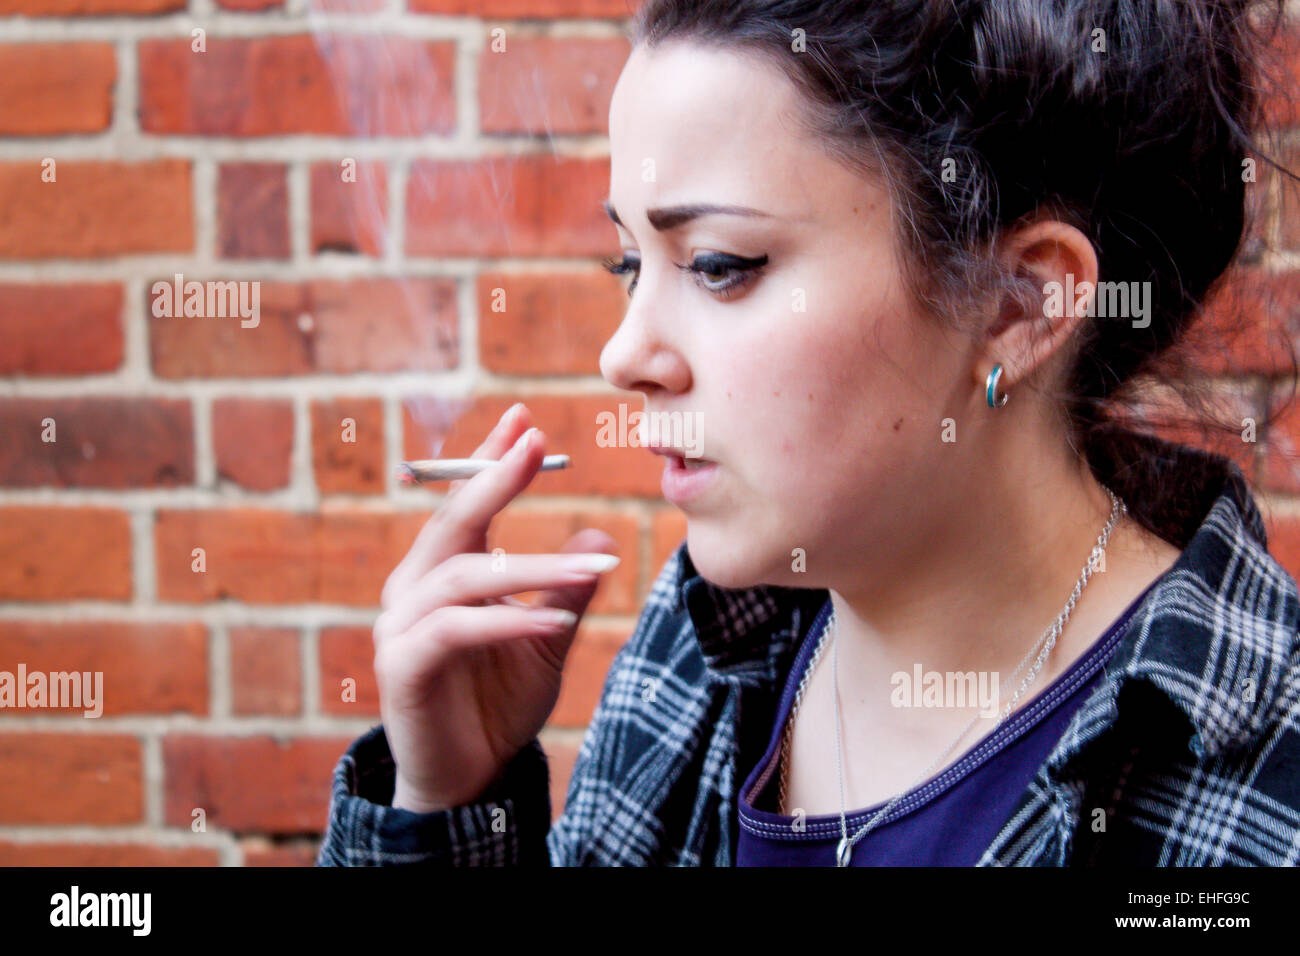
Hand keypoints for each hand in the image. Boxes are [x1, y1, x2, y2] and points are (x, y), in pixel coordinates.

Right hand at [372, 403, 618, 811]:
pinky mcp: (403, 667)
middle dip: (494, 480)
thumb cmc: (497, 704)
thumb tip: (601, 540)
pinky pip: (456, 630)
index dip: (490, 461)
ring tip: (594, 572)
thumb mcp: (546, 642)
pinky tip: (552, 619)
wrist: (466, 780)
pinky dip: (507, 620)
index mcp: (442, 574)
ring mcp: (401, 627)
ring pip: (467, 577)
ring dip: (533, 569)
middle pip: (453, 523)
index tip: (525, 420)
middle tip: (536, 444)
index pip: (464, 505)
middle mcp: (413, 590)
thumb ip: (565, 593)